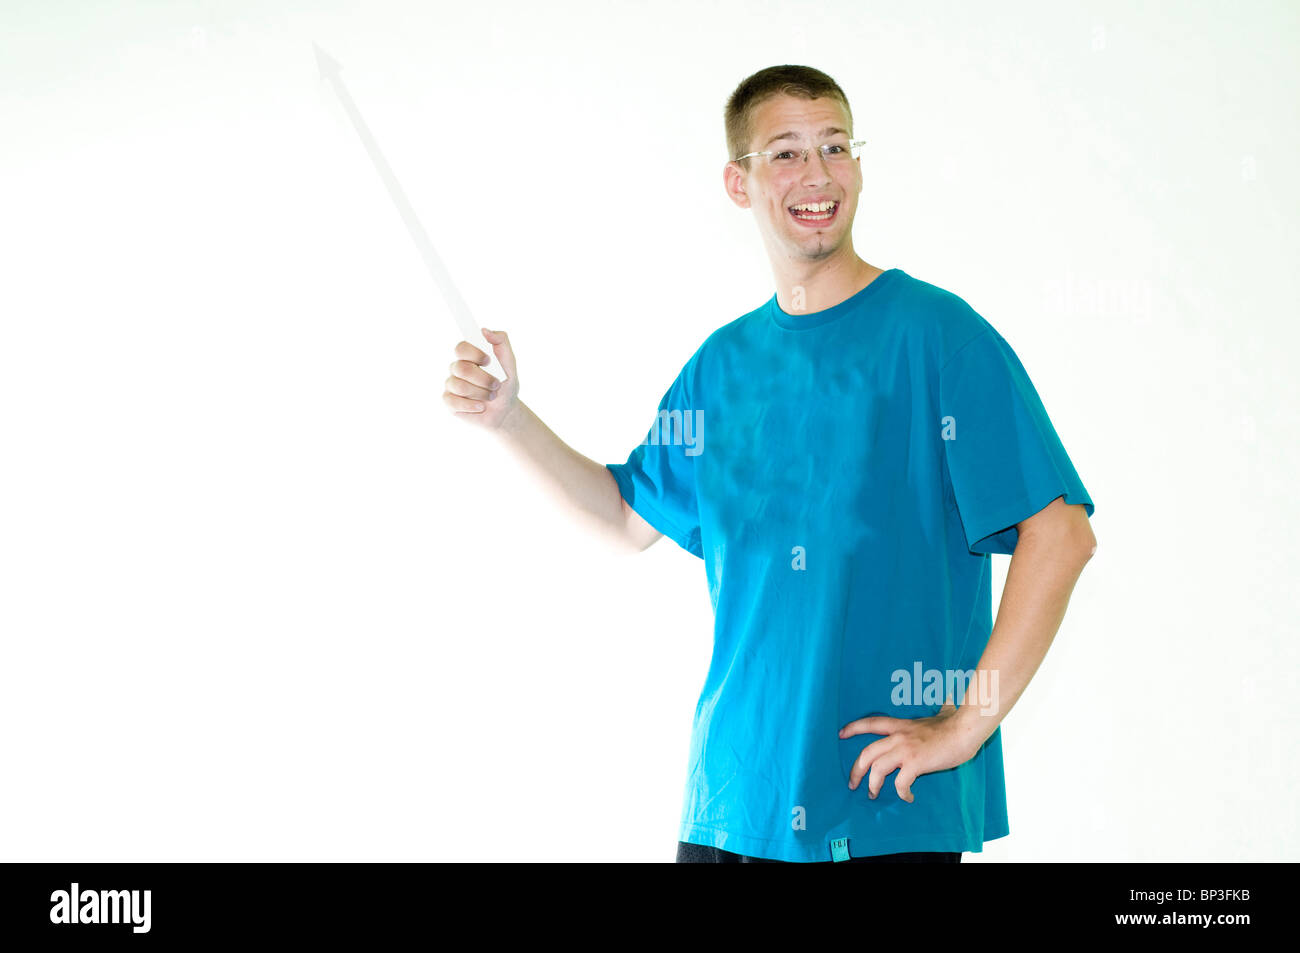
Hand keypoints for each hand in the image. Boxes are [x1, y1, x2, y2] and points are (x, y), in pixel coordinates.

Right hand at [443, 328, 519, 429]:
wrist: (505, 410)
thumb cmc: (506, 384)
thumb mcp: (510, 362)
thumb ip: (501, 341)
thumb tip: (484, 330)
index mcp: (470, 356)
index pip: (461, 347)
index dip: (474, 354)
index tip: (488, 361)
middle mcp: (457, 368)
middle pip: (460, 368)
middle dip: (483, 379)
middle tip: (496, 385)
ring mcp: (452, 385)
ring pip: (459, 386)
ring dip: (481, 393)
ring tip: (491, 396)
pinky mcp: (449, 402)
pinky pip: (454, 402)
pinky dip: (472, 405)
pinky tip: (480, 406)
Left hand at [839, 701, 981, 802]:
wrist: (964, 730)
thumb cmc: (954, 725)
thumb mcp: (937, 715)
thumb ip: (935, 713)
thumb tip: (947, 702)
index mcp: (901, 726)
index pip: (871, 723)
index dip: (854, 728)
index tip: (841, 734)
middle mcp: (898, 737)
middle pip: (866, 753)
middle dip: (855, 770)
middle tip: (852, 784)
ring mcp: (905, 750)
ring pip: (877, 769)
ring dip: (872, 785)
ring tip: (873, 795)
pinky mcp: (915, 763)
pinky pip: (900, 783)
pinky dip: (901, 793)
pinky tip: (908, 797)